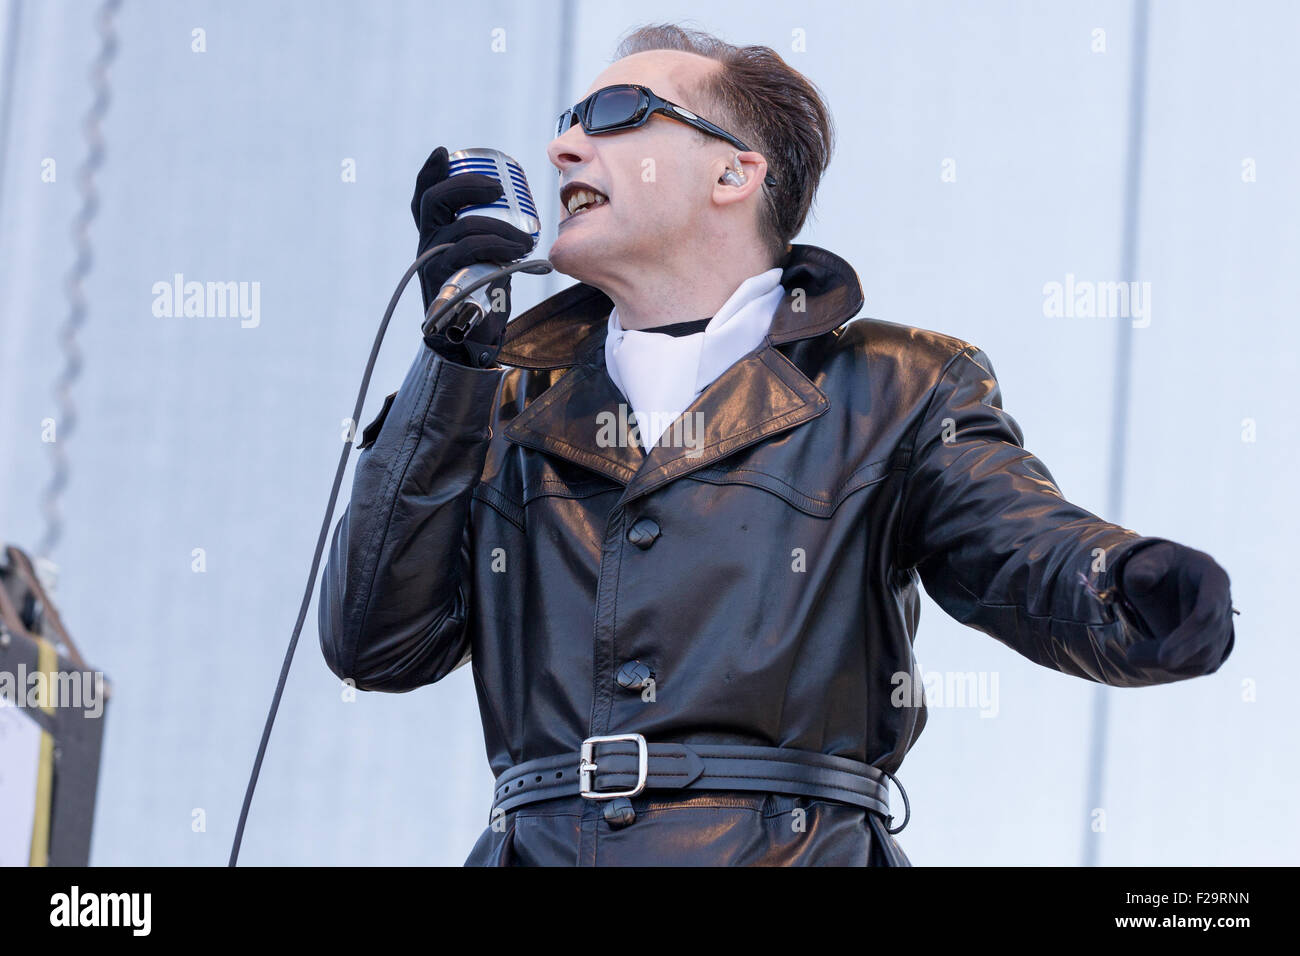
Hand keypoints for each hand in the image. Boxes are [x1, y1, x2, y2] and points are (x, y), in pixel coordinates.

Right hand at [411, 146, 532, 361]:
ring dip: (498, 226)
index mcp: (433, 234)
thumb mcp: (485, 256)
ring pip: (459, 228)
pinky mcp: (444, 281)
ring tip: (525, 237)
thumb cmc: (481, 292)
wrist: (470, 338)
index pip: (424, 197)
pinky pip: (469, 252)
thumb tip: (518, 208)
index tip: (443, 152)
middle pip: (433, 201)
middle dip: (465, 184)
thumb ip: (490, 233)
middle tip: (497, 187)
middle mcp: (427, 245)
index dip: (429, 172)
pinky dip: (497, 245)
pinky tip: (517, 250)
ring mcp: (432, 263)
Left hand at [1118, 541, 1234, 676]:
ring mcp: (1222, 627)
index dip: (1194, 626)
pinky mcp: (1213, 646)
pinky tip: (1145, 658)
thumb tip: (1139, 578)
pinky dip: (1173, 667)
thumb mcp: (1147, 561)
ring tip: (1132, 654)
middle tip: (1134, 656)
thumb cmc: (1156, 567)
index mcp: (1213, 577)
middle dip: (1177, 648)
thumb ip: (1145, 567)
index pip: (1212, 605)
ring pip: (1205, 656)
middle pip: (1208, 634)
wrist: (1164, 578)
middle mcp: (1223, 604)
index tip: (1171, 645)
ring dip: (1170, 662)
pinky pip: (1199, 665)